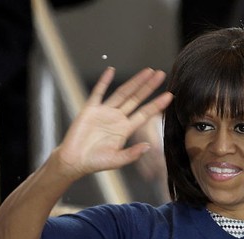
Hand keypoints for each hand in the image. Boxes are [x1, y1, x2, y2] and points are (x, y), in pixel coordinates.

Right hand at [55, 67, 172, 181]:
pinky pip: (98, 92)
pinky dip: (104, 81)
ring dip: (134, 81)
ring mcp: (104, 112)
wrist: (74, 161)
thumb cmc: (96, 162)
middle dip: (149, 86)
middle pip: (136, 98)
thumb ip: (132, 154)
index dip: (157, 104)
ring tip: (147, 71)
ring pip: (122, 93)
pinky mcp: (89, 110)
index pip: (145, 113)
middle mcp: (117, 118)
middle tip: (161, 74)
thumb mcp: (117, 160)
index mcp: (125, 129)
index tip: (170, 95)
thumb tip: (148, 146)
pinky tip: (111, 70)